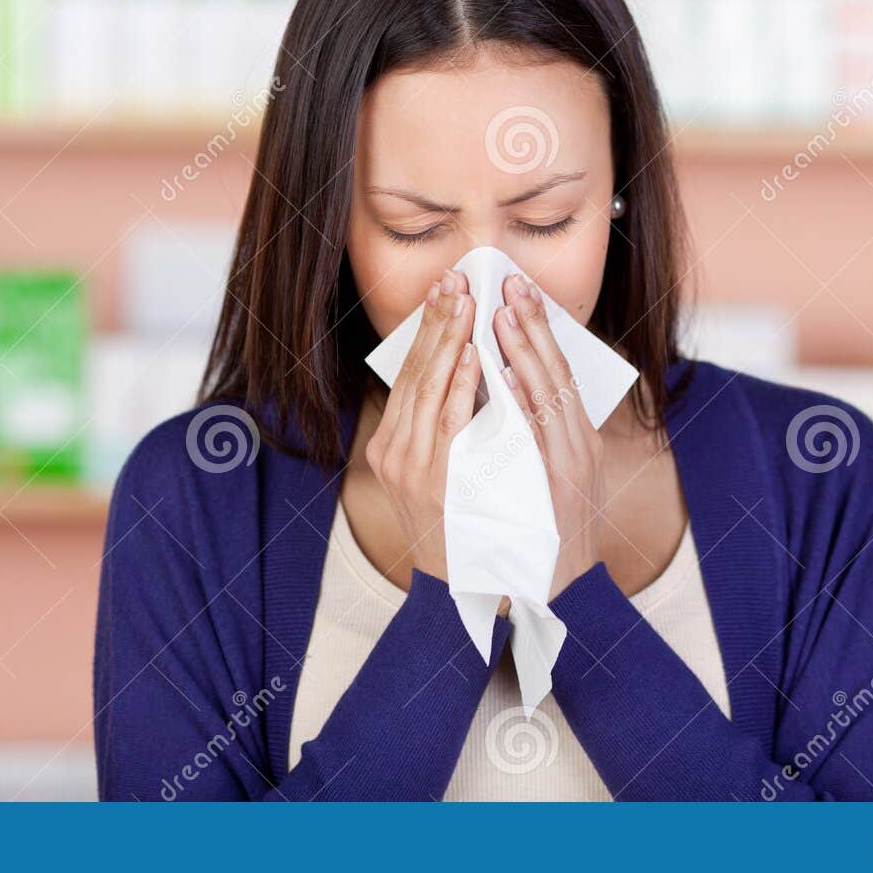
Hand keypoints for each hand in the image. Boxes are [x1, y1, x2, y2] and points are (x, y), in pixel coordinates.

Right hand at [364, 268, 480, 584]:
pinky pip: (449, 422)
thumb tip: (474, 370)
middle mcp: (395, 453)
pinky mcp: (433, 483)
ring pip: (429, 389)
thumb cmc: (474, 531)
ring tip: (465, 301)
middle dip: (436, 322)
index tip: (446, 289)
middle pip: (414, 372)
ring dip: (449, 340)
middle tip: (455, 279)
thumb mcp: (448, 475)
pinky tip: (473, 354)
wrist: (477, 593)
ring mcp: (412, 468)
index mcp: (396, 446)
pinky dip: (459, 384)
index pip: (411, 373)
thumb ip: (450, 429)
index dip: (429, 329)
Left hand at [492, 272, 604, 596]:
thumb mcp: (555, 472)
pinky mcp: (553, 487)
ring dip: (521, 352)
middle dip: (531, 325)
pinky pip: (533, 437)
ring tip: (500, 314)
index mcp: (578, 438)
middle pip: (554, 373)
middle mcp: (577, 446)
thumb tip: (511, 378)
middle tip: (506, 285)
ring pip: (545, 397)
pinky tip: (507, 374)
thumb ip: (542, 428)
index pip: (558, 371)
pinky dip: (523, 401)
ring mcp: (565, 466)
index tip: (518, 291)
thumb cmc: (548, 530)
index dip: (540, 328)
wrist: (555, 591)